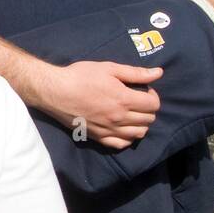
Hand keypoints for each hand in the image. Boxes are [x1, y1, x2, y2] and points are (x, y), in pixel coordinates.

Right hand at [39, 60, 161, 149]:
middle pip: (148, 119)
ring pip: (138, 133)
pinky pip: (121, 144)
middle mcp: (119, 118)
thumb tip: (159, 73)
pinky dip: (127, 138)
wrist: (54, 91)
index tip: (143, 90)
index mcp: (124, 99)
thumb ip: (135, 72)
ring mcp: (109, 129)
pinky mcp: (98, 136)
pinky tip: (123, 128)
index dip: (152, 96)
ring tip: (131, 115)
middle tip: (137, 101)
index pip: (154, 105)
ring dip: (140, 124)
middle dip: (148, 109)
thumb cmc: (80, 76)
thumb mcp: (108, 68)